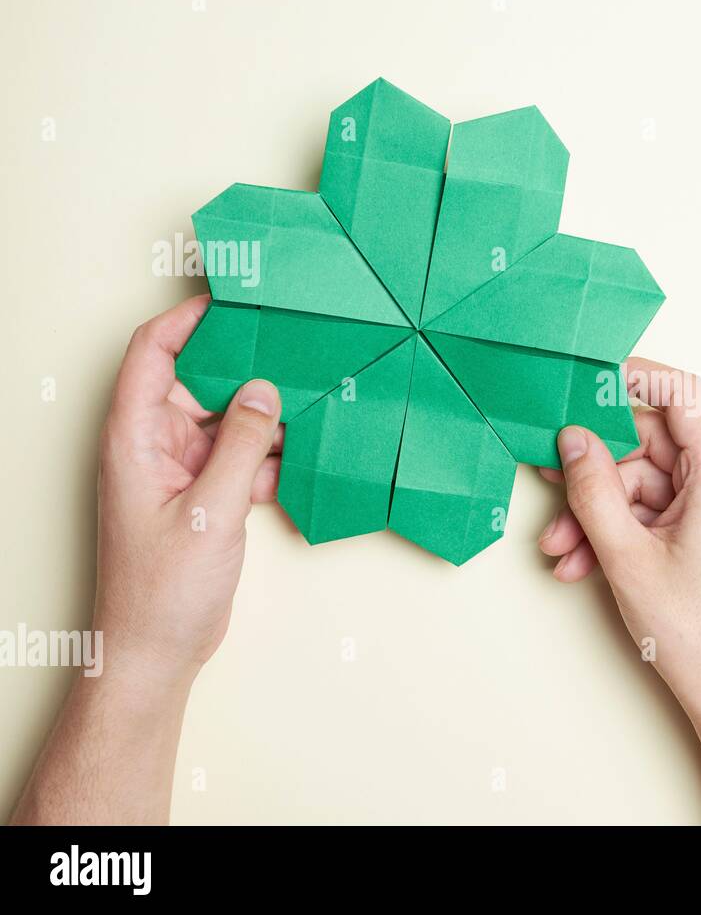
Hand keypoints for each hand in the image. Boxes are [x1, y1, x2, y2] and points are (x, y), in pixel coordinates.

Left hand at [11, 295, 281, 823]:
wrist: (155, 655)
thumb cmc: (162, 591)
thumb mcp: (211, 511)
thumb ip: (240, 444)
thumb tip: (264, 390)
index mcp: (133, 438)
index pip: (151, 354)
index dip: (187, 320)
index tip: (233, 300)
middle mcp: (152, 446)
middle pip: (197, 382)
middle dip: (244, 367)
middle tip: (292, 347)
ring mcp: (179, 472)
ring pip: (226, 421)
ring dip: (265, 418)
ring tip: (312, 401)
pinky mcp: (204, 497)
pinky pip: (240, 458)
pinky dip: (269, 457)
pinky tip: (302, 459)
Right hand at [538, 357, 700, 823]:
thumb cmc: (697, 635)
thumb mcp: (626, 557)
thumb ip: (593, 489)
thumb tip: (572, 439)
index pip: (684, 394)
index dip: (633, 378)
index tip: (587, 377)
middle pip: (658, 444)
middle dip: (598, 473)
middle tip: (550, 487)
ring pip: (655, 482)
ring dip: (604, 511)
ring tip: (563, 549)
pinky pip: (669, 506)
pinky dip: (629, 527)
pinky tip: (587, 558)